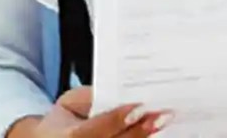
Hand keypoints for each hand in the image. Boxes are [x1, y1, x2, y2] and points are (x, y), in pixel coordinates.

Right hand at [12, 87, 170, 137]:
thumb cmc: (62, 121)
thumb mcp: (70, 101)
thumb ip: (91, 97)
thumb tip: (119, 92)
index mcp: (69, 137)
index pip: (96, 130)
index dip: (118, 119)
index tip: (139, 107)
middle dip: (140, 131)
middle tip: (163, 116)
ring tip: (163, 124)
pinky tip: (157, 134)